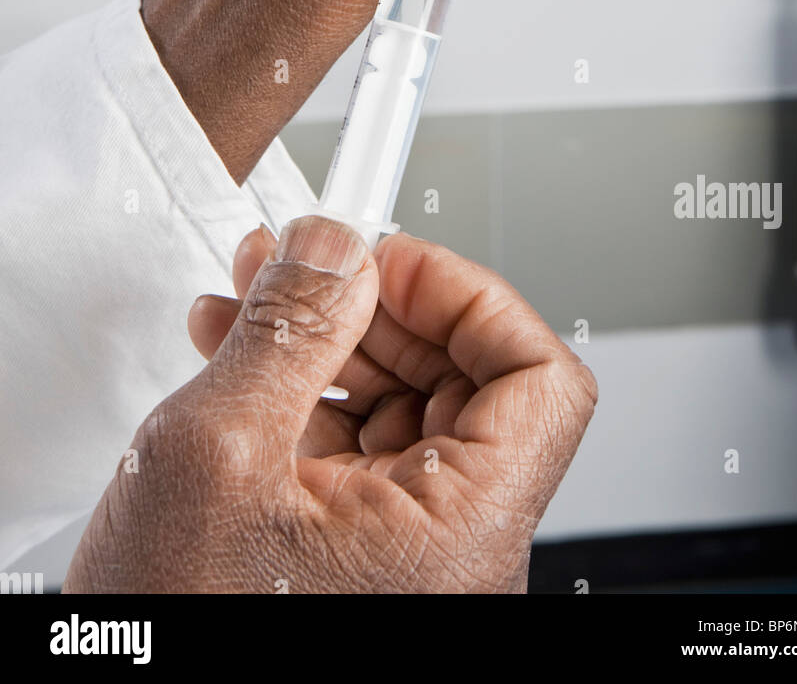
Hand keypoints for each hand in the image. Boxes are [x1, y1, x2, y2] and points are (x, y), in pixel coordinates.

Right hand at [64, 217, 596, 593]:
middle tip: (311, 266)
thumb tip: (335, 250)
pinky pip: (355, 450)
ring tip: (255, 297)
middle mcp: (450, 556)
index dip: (472, 300)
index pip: (540, 382)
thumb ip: (290, 331)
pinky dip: (304, 389)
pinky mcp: (352, 562)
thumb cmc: (175, 627)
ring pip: (401, 409)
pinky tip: (243, 354)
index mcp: (458, 540)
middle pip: (466, 385)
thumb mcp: (217, 452)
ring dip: (330, 338)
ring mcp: (402, 561)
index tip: (396, 260)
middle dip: (378, 306)